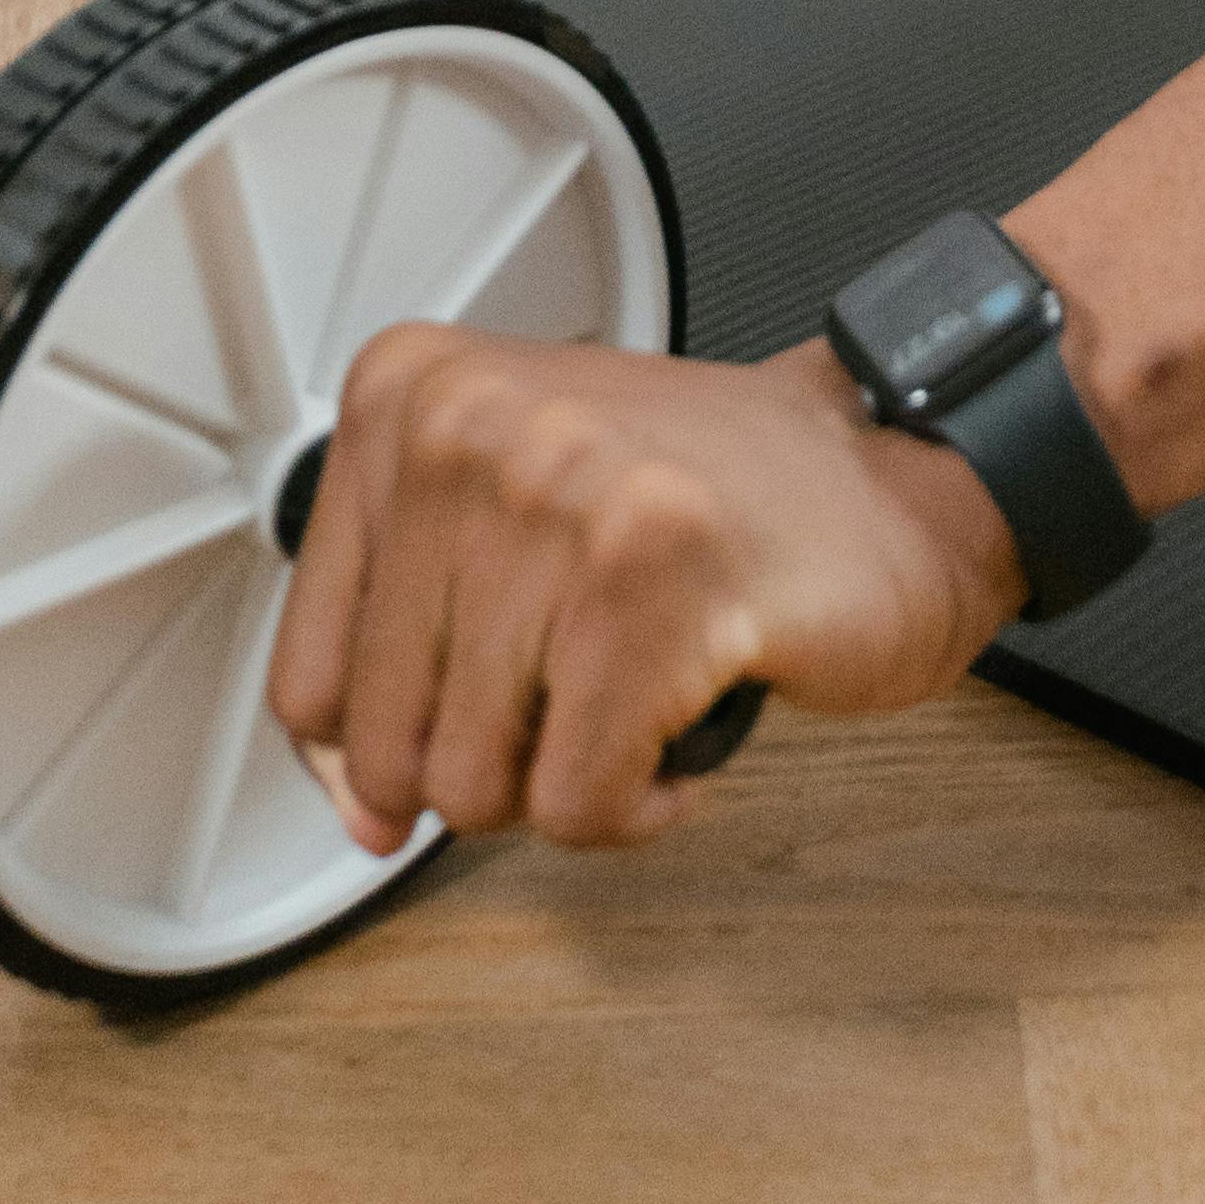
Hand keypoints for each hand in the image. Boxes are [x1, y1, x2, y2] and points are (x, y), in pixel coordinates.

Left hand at [269, 327, 1023, 856]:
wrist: (900, 468)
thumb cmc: (712, 499)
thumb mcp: (510, 514)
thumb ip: (404, 645)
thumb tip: (356, 810)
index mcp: (411, 393)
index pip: (305, 674)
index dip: (379, 750)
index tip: (459, 725)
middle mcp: (470, 429)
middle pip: (387, 746)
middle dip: (492, 765)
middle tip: (579, 694)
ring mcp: (561, 501)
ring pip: (476, 785)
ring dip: (568, 781)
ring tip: (634, 690)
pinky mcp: (654, 588)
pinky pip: (577, 805)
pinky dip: (636, 804)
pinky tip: (683, 723)